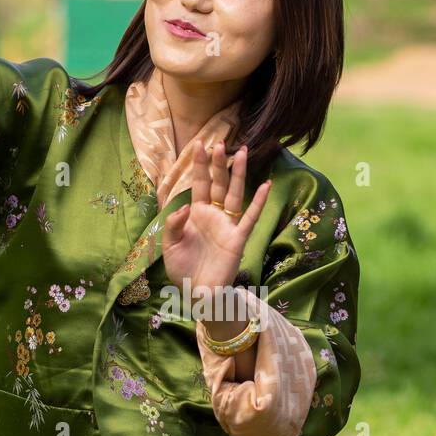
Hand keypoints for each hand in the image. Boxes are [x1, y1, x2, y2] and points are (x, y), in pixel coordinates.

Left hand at [160, 139, 271, 306]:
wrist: (196, 292)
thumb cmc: (183, 269)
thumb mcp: (169, 245)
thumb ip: (174, 224)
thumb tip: (186, 207)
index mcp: (196, 214)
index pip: (199, 184)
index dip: (199, 165)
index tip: (199, 144)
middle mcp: (214, 215)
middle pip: (218, 183)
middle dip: (219, 164)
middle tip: (220, 143)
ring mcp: (228, 225)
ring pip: (235, 194)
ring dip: (238, 174)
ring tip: (242, 152)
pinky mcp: (238, 239)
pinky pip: (250, 217)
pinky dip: (258, 202)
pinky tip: (266, 185)